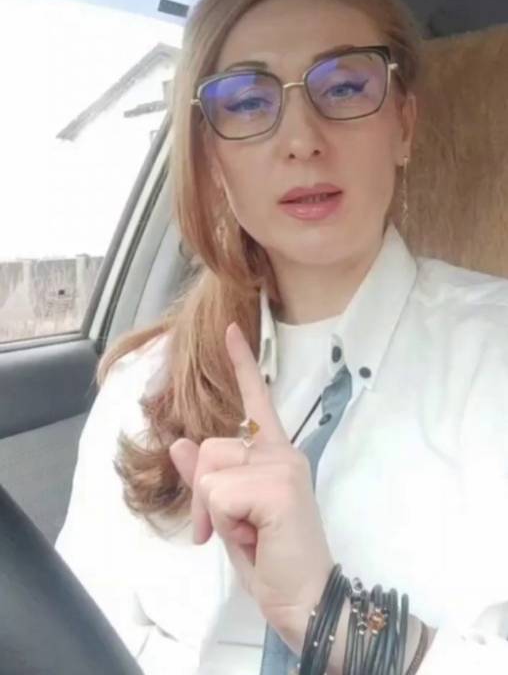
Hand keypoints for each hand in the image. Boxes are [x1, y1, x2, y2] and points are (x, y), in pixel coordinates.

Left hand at [169, 322, 333, 637]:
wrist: (305, 601)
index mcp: (275, 455)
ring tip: (246, 534)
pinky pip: (217, 493)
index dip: (242, 364)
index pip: (256, 401)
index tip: (230, 328)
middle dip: (204, 495)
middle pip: (210, 448)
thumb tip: (179, 442)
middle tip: (230, 529)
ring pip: (210, 472)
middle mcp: (281, 452)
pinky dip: (222, 522)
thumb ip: (206, 480)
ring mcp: (282, 465)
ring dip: (214, 512)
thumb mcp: (228, 517)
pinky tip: (253, 537)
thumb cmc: (271, 561)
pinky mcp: (278, 485)